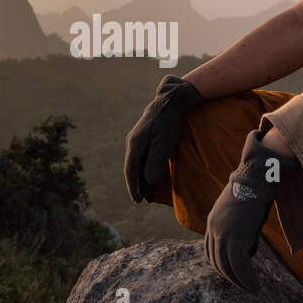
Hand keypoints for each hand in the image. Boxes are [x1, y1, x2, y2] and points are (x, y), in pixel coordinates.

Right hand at [123, 75, 204, 202]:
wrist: (171, 101)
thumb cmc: (168, 123)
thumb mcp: (164, 143)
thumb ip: (155, 162)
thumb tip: (148, 182)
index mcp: (135, 145)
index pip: (131, 171)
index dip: (134, 187)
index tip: (138, 201)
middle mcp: (133, 142)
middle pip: (133, 169)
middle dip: (139, 185)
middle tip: (145, 200)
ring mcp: (138, 138)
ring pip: (137, 163)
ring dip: (142, 178)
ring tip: (150, 192)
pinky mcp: (145, 136)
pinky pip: (142, 157)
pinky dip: (145, 168)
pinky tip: (152, 174)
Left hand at [204, 127, 298, 291]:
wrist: (257, 177)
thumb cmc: (254, 193)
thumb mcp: (242, 215)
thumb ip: (241, 233)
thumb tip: (248, 252)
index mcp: (212, 222)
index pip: (209, 252)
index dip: (219, 266)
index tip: (232, 274)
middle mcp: (213, 229)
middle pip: (216, 262)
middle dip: (230, 277)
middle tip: (244, 286)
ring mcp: (223, 233)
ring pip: (227, 266)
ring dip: (239, 281)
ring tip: (252, 288)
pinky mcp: (236, 235)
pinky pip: (239, 264)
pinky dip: (246, 277)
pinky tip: (255, 284)